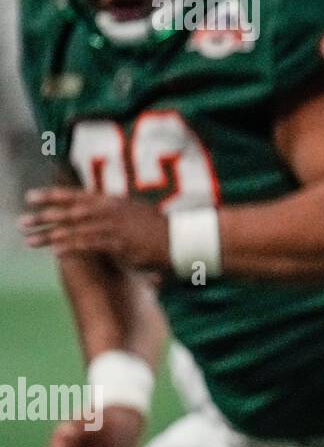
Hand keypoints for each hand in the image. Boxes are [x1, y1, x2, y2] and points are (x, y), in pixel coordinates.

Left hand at [20, 187, 169, 270]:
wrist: (180, 238)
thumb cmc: (157, 228)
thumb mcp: (133, 211)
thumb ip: (112, 211)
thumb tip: (94, 210)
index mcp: (112, 200)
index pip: (77, 195)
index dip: (52, 195)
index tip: (30, 197)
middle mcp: (110, 210)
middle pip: (70, 211)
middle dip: (44, 216)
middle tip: (22, 222)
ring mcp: (114, 226)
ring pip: (76, 228)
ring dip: (51, 234)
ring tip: (31, 240)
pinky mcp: (119, 243)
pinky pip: (90, 244)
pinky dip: (72, 246)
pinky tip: (56, 251)